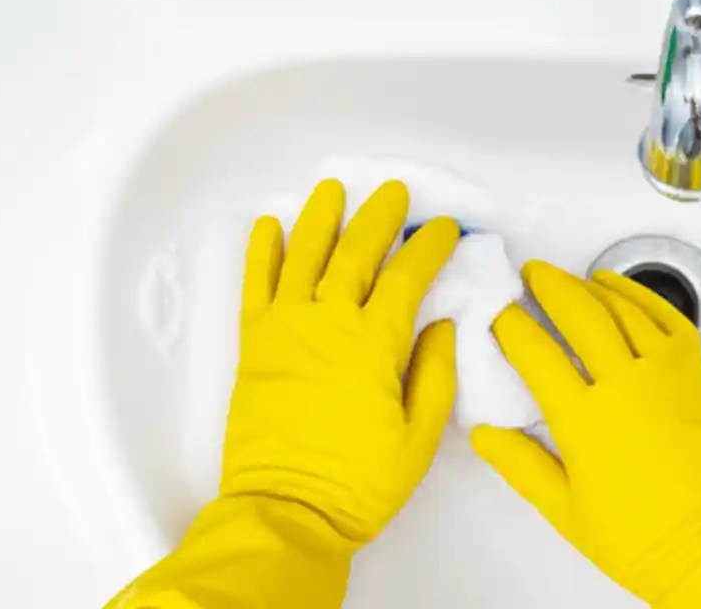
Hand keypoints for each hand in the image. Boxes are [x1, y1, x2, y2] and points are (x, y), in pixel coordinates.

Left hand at [222, 178, 459, 549]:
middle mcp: (328, 324)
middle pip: (356, 252)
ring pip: (303, 255)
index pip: (407, 276)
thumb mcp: (419, 438)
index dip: (430, 247)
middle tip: (395, 192)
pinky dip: (261, 252)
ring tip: (332, 189)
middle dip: (379, 217)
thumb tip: (441, 327)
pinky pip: (255, 285)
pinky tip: (268, 226)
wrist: (286, 512)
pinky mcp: (254, 346)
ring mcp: (285, 331)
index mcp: (374, 345)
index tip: (446, 229)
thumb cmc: (357, 484)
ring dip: (320, 218)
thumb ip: (434, 375)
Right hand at [473, 262, 700, 606]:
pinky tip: (623, 289)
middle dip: (551, 287)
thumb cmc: (640, 538)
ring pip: (624, 309)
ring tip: (572, 278)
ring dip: (593, 286)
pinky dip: (643, 297)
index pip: (536, 354)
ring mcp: (664, 376)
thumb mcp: (565, 511)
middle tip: (531, 275)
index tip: (498, 313)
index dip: (511, 326)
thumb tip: (484, 435)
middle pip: (581, 314)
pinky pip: (668, 320)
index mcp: (583, 421)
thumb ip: (521, 465)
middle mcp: (623, 386)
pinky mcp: (695, 376)